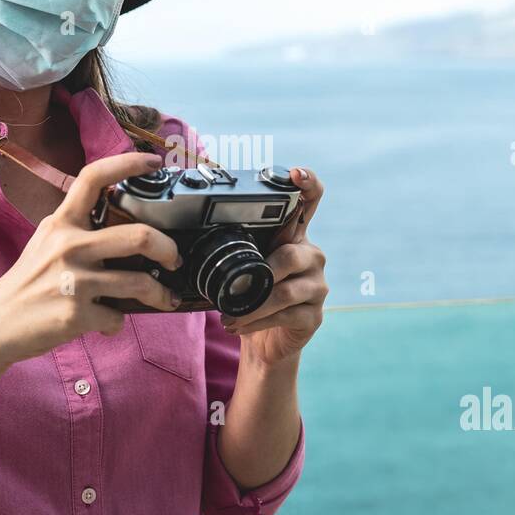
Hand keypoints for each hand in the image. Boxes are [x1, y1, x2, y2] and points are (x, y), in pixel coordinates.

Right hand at [0, 151, 183, 375]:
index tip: (153, 161)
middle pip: (140, 236)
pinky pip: (117, 317)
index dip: (127, 163)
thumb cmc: (28, 283)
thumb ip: (79, 232)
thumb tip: (127, 234)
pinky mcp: (77, 313)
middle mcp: (69, 246)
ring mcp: (74, 280)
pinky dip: (116, 322)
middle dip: (169, 249)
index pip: (93, 177)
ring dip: (160, 295)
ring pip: (140, 283)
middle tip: (173, 258)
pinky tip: (106, 322)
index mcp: (62, 223)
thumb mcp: (47, 243)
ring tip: (164, 299)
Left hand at [219, 166, 326, 366]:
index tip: (295, 174)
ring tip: (229, 314)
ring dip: (252, 305)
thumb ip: (240, 245)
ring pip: (286, 291)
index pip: (311, 201)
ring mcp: (317, 286)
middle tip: (232, 287)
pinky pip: (285, 315)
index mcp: (295, 236)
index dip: (308, 184)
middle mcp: (312, 256)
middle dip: (259, 273)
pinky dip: (256, 321)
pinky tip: (239, 325)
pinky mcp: (315, 315)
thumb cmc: (254, 295)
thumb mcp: (246, 265)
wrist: (265, 340)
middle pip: (291, 255)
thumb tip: (196, 228)